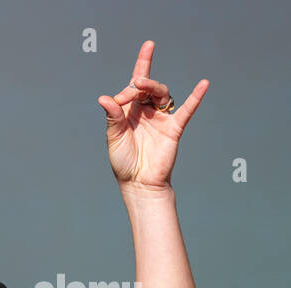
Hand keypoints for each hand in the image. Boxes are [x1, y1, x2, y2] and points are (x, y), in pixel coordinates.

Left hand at [97, 40, 208, 193]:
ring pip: (162, 94)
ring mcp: (161, 118)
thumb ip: (112, 117)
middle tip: (135, 85)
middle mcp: (146, 111)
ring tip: (144, 84)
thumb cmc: (124, 161)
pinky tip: (204, 84)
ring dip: (154, 87)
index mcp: (130, 111)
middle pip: (148, 88)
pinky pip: (187, 110)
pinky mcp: (174, 128)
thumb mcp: (114, 137)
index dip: (128, 88)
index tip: (118, 99)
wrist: (138, 182)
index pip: (132, 88)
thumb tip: (103, 98)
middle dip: (141, 84)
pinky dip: (196, 97)